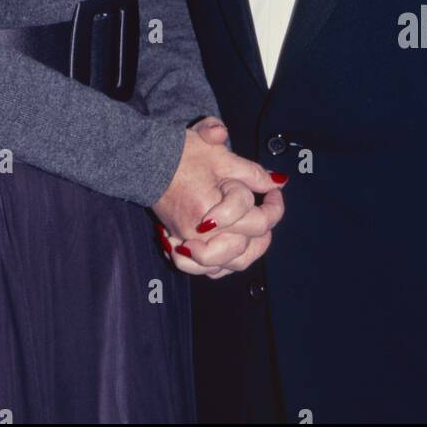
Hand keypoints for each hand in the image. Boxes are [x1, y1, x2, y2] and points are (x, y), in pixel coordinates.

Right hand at [153, 118, 286, 278]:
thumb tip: (278, 182)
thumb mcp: (221, 156)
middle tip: (269, 208)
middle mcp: (200, 231)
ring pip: (230, 264)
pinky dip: (225, 263)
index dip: (273, 203)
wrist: (148, 162)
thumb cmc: (182, 155)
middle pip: (246, 244)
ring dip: (250, 249)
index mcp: (210, 207)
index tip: (275, 192)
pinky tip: (234, 248)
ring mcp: (191, 242)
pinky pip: (209, 270)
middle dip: (265, 226)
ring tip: (257, 232)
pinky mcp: (183, 247)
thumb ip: (252, 172)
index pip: (254, 216)